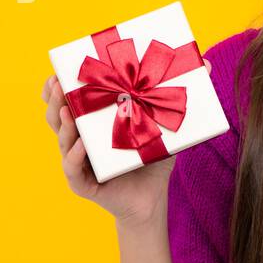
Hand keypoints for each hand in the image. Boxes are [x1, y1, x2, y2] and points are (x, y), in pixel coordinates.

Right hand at [41, 59, 212, 225]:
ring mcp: (79, 162)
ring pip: (62, 140)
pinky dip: (76, 157)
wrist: (152, 199)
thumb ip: (178, 95)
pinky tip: (83, 145)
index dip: (56, 86)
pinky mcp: (84, 184)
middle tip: (60, 83)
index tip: (59, 71)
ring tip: (69, 110)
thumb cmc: (152, 156)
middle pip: (57, 116)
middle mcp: (79, 139)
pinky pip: (73, 170)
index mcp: (91, 121)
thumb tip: (206, 64)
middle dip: (56, 98)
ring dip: (63, 125)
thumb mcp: (164, 123)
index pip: (65, 100)